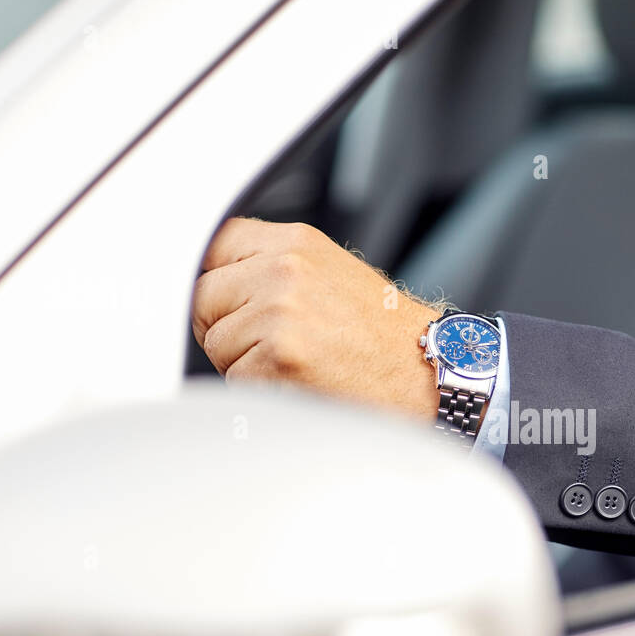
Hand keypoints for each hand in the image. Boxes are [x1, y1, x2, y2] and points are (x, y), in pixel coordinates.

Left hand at [191, 218, 439, 419]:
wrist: (431, 375)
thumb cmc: (385, 338)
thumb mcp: (329, 274)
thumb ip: (270, 267)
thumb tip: (212, 281)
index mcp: (294, 243)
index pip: (212, 247)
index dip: (216, 283)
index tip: (229, 302)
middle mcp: (284, 270)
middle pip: (203, 298)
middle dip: (227, 327)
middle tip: (278, 343)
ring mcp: (279, 313)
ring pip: (215, 343)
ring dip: (244, 364)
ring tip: (298, 364)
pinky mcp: (278, 357)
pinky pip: (235, 379)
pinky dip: (261, 391)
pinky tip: (302, 383)